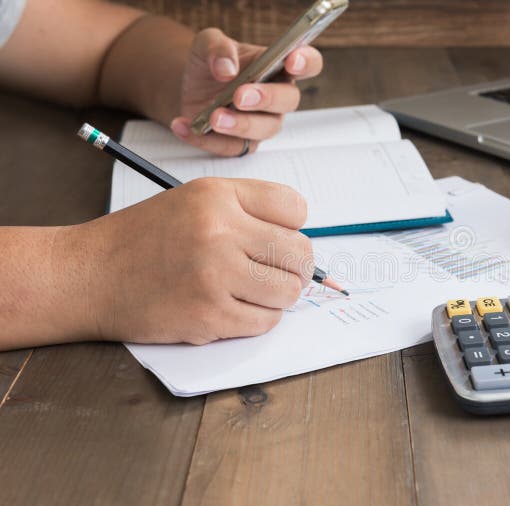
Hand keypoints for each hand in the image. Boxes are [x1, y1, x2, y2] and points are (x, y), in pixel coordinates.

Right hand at [71, 178, 312, 344]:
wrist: (89, 276)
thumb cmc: (144, 239)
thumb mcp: (194, 201)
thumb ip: (247, 212)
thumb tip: (300, 244)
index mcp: (218, 196)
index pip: (295, 208)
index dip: (292, 227)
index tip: (277, 239)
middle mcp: (219, 231)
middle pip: (299, 253)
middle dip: (295, 268)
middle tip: (276, 273)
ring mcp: (215, 275)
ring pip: (288, 291)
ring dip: (277, 297)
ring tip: (250, 291)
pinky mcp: (209, 315)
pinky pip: (266, 321)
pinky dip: (257, 319)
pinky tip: (232, 308)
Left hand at [168, 28, 322, 155]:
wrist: (188, 88)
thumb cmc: (210, 64)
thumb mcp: (207, 44)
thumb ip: (217, 48)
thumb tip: (226, 69)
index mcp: (278, 67)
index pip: (308, 64)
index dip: (306, 63)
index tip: (291, 61)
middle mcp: (277, 97)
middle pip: (289, 101)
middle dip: (266, 98)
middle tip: (241, 96)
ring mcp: (262, 123)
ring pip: (265, 129)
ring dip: (240, 124)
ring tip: (214, 116)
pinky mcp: (242, 144)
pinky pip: (230, 148)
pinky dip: (205, 139)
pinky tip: (185, 126)